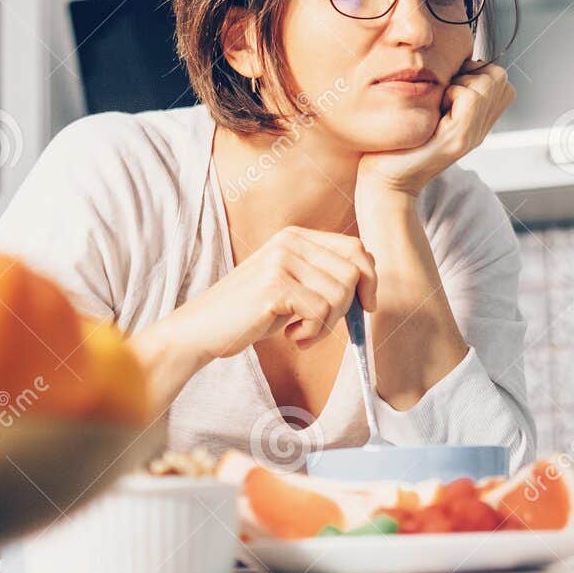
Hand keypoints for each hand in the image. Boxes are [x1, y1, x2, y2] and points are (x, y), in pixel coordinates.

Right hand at [168, 226, 376, 359]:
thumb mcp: (292, 286)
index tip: (366, 306)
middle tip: (319, 326)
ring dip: (326, 325)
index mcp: (296, 236)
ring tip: (300, 331)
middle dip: (346, 309)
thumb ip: (324, 277)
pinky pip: (320, 313)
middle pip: (353, 273)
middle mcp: (290, 241)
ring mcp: (281, 261)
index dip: (369, 280)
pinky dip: (312, 334)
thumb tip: (370, 287)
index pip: (355, 249)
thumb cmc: (251, 313)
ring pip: (340, 295)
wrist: (203, 329)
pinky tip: (291, 336)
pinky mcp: (275, 286)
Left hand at [357, 60, 514, 197]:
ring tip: (440, 104)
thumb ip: (445, 91)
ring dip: (461, 83)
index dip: (476, 71)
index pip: (499, 79)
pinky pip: (472, 96)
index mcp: (474, 121)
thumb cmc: (397, 144)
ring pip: (489, 81)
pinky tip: (437, 111)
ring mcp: (472, 134)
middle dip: (472, 73)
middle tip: (445, 95)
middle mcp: (479, 128)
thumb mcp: (427, 110)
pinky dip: (453, 94)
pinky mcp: (459, 138)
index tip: (449, 87)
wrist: (384, 180)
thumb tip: (454, 61)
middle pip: (498, 76)